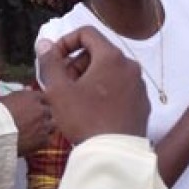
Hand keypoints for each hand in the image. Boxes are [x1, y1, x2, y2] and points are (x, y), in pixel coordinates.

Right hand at [0, 89, 53, 155]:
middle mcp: (42, 110)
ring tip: (38, 132)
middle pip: (49, 111)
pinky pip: (48, 139)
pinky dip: (43, 140)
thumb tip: (28, 89)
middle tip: (36, 120)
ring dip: (46, 127)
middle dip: (44, 115)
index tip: (35, 106)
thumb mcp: (6, 99)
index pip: (44, 97)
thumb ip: (20, 95)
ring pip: (52, 125)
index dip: (40, 102)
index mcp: (33, 97)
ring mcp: (44, 125)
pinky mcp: (43, 140)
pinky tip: (36, 142)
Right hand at [37, 27, 149, 142]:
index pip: (87, 33)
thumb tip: (45, 43)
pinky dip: (106, 92)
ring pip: (110, 72)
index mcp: (111, 57)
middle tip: (62, 83)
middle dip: (77, 63)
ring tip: (76, 99)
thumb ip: (50, 62)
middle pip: (99, 52)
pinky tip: (94, 111)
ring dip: (90, 78)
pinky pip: (121, 88)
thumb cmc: (84, 120)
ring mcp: (139, 86)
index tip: (54, 60)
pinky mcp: (143, 104)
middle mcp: (130, 66)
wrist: (113, 155)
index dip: (65, 42)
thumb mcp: (59, 90)